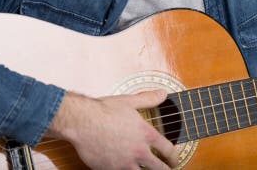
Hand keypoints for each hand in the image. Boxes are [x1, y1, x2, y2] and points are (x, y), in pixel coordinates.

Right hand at [47, 89, 179, 169]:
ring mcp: (124, 163)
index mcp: (146, 134)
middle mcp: (138, 151)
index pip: (168, 150)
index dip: (174, 156)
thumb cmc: (104, 110)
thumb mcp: (130, 101)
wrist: (81, 122)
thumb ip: (148, 99)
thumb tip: (163, 93)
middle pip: (159, 168)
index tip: (175, 159)